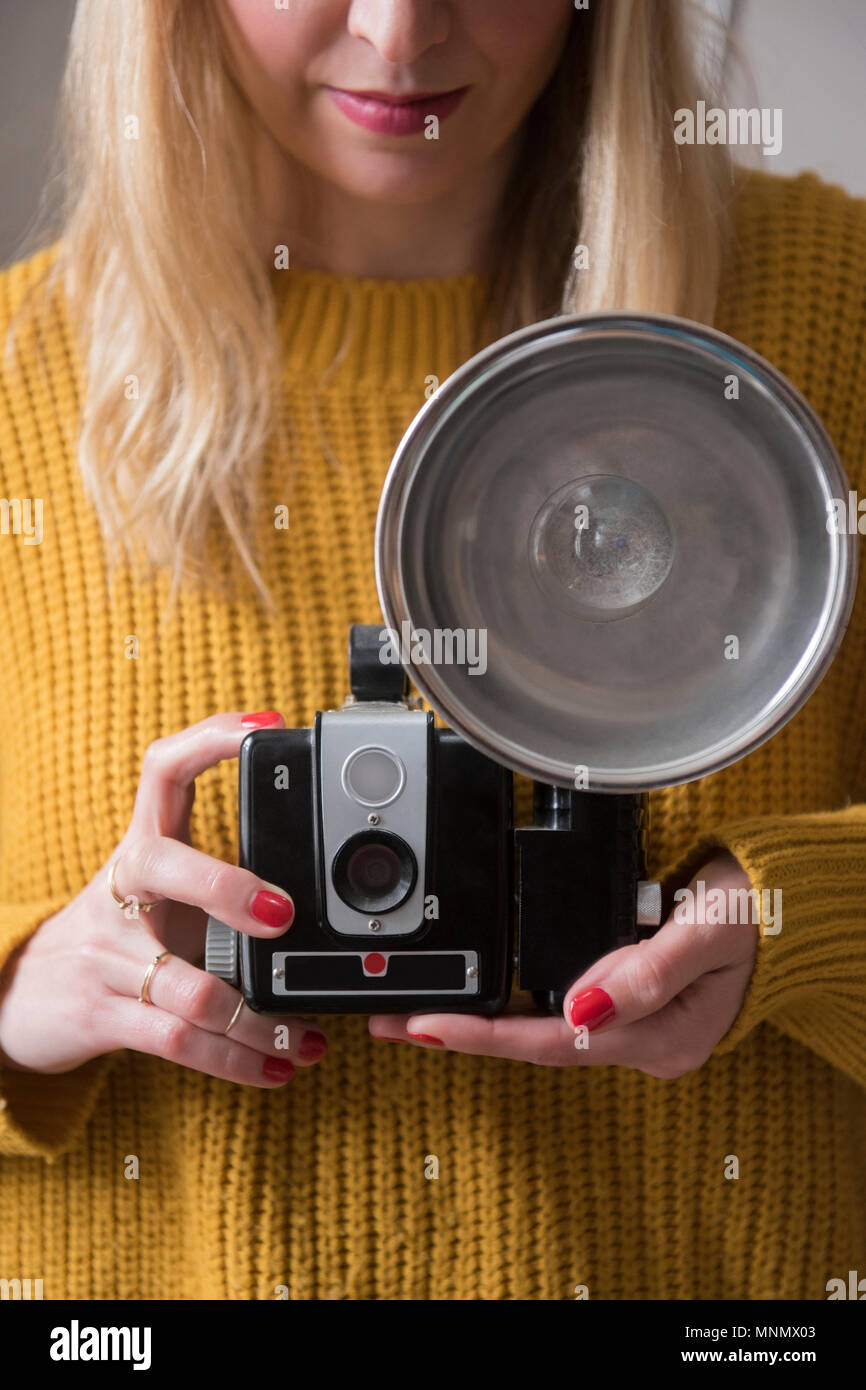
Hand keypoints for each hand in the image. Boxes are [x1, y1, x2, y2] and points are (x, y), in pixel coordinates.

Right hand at [0, 713, 326, 1085]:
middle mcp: (120, 891)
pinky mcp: (102, 1014)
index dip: (210, 740)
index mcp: (140, 849)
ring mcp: (106, 955)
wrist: (22, 997)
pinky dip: (238, 1060)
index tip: (266, 727)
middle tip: (284, 913)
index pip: (163, 770)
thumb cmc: (115, 937)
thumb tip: (317, 888)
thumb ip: (221, 880)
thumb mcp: (157, 894)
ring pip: (189, 985)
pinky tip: (277, 1066)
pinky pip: (178, 1040)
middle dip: (226, 887)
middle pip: (164, 865)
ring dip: (259, 1017)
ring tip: (306, 1035)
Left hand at [368, 852, 758, 1076]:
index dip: (485, 1036)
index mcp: (661, 1037)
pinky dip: (514, 1010)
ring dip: (482, 1026)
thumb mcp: (707, 932)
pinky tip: (479, 1003)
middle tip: (392, 1023)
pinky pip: (561, 1014)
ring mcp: (636, 1028)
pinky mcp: (629, 1005)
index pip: (554, 1042)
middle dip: (463, 1036)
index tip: (426, 1026)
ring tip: (416, 1016)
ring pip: (544, 1033)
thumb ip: (648, 968)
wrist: (786, 903)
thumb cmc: (754, 913)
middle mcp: (644, 1043)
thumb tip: (581, 1004)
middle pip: (537, 1045)